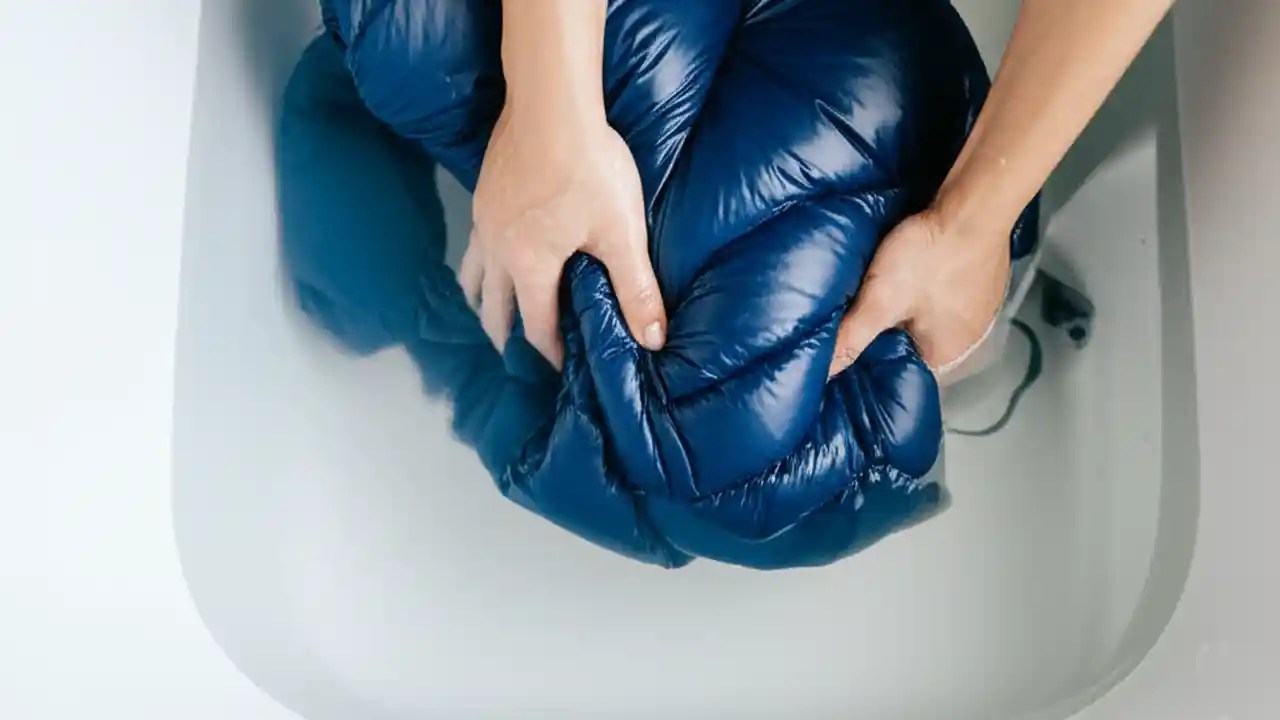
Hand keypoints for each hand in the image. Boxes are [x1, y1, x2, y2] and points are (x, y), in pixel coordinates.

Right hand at [461, 105, 665, 368]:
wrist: (550, 104)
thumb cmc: (590, 169)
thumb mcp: (622, 233)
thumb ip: (637, 289)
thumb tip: (653, 340)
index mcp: (530, 268)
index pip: (536, 325)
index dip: (550, 352)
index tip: (561, 368)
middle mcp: (498, 251)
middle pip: (493, 307)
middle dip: (505, 334)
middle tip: (517, 356)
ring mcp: (485, 221)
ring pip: (474, 275)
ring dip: (483, 300)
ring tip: (491, 312)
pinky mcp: (483, 192)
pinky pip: (475, 242)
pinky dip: (479, 262)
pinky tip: (492, 253)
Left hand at [829, 210, 1010, 382]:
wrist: (976, 205)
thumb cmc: (930, 258)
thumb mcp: (881, 300)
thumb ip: (852, 337)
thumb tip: (825, 372)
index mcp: (947, 355)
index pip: (903, 376)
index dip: (874, 366)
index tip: (849, 354)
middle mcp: (969, 339)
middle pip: (915, 346)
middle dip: (886, 335)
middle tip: (855, 321)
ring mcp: (979, 307)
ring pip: (928, 318)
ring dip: (904, 309)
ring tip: (877, 294)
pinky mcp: (980, 279)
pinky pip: (943, 293)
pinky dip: (923, 287)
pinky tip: (907, 272)